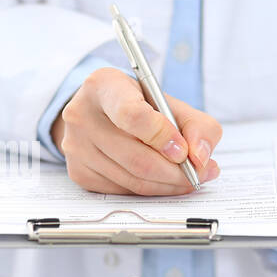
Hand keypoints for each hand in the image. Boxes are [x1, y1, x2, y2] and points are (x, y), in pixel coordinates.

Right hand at [51, 67, 221, 194]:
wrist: (98, 114)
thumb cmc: (136, 105)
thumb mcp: (168, 102)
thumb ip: (196, 124)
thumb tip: (200, 157)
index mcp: (104, 85)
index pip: (132, 115)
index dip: (163, 136)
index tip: (184, 151)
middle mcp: (82, 115)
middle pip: (135, 157)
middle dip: (176, 172)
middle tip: (200, 173)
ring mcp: (76, 146)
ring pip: (132, 180)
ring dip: (168, 184)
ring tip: (188, 177)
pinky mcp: (78, 172)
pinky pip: (123, 190)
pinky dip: (150, 190)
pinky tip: (163, 181)